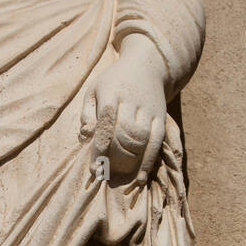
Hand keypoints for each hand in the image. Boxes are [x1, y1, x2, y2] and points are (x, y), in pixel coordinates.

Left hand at [80, 34, 168, 184]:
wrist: (147, 66)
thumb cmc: (113, 82)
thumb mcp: (94, 90)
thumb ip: (87, 113)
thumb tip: (85, 136)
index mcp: (111, 94)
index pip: (106, 123)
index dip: (100, 147)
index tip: (94, 168)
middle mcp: (132, 102)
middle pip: (124, 134)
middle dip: (113, 158)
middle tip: (104, 176)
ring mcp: (148, 111)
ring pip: (142, 139)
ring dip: (131, 162)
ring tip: (120, 178)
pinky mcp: (161, 118)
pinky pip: (157, 142)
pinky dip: (149, 161)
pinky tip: (141, 178)